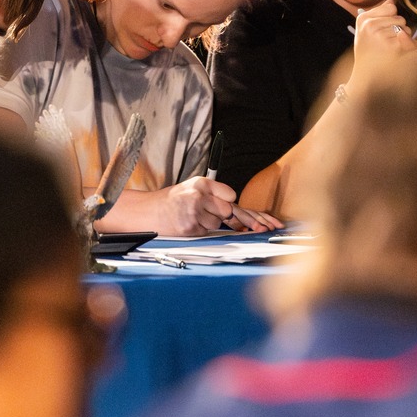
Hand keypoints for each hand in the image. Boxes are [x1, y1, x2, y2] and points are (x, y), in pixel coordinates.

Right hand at [108, 179, 281, 235]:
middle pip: (231, 212)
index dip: (247, 210)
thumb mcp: (194, 188)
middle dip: (244, 221)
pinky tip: (191, 224)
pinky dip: (203, 231)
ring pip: (218, 224)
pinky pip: (207, 232)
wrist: (149, 212)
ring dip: (213, 224)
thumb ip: (217, 195)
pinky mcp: (190, 227)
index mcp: (202, 183)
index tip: (266, 222)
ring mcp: (194, 212)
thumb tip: (239, 212)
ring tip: (196, 217)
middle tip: (265, 228)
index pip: (232, 196)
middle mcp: (199, 196)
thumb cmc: (175, 201)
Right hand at [352, 0, 416, 78]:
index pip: (390, 6)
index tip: (381, 29)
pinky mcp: (393, 46)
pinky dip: (406, 45)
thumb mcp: (366, 30)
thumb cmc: (367, 53)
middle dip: (397, 28)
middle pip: (399, 17)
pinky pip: (408, 38)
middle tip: (385, 42)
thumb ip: (378, 14)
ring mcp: (381, 35)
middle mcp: (370, 25)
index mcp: (363, 19)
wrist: (365, 76)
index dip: (390, 17)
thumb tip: (391, 1)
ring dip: (402, 37)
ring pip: (405, 28)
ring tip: (389, 48)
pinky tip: (394, 53)